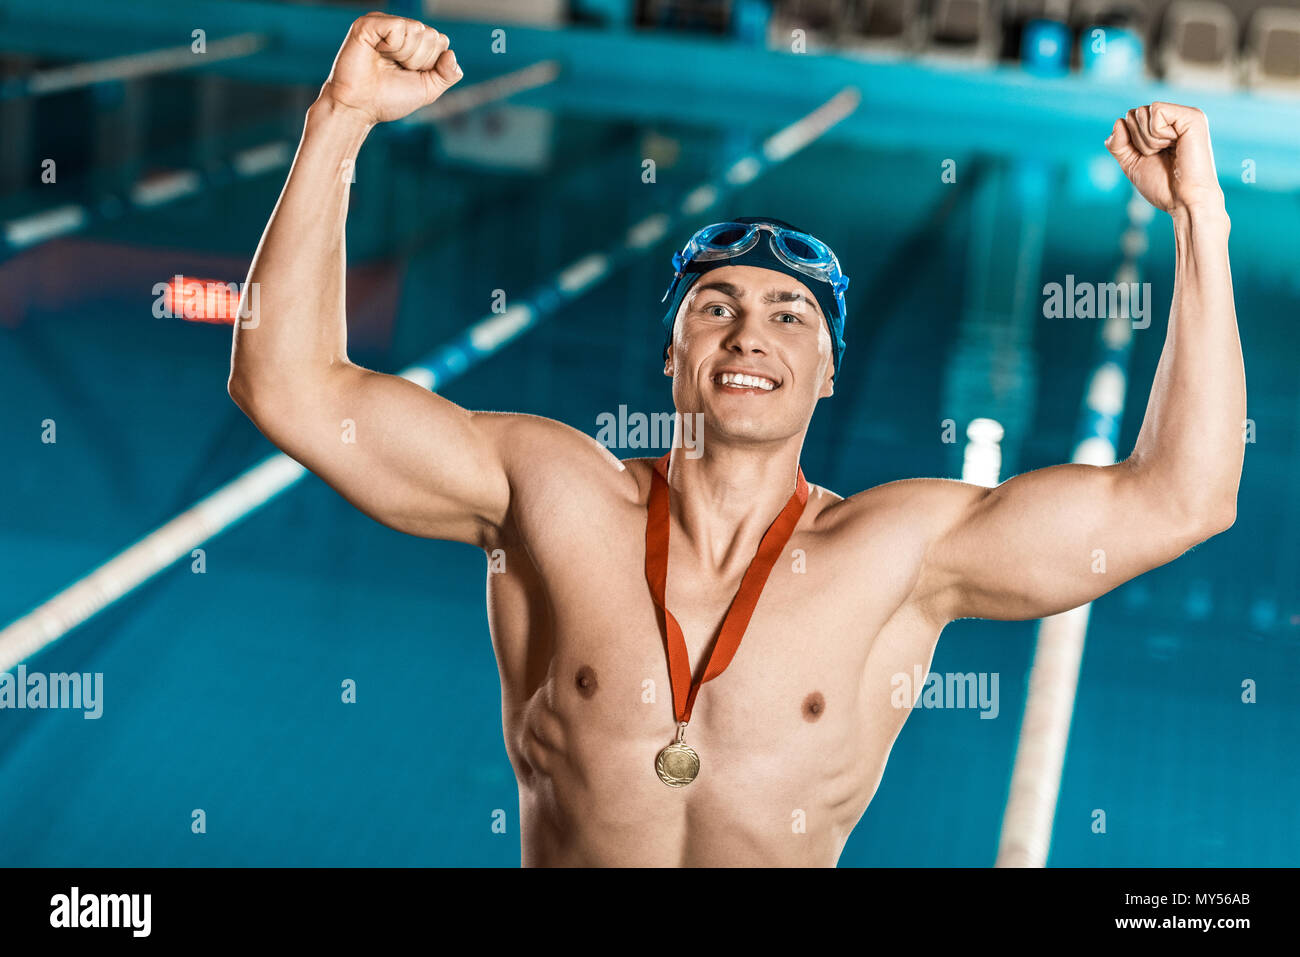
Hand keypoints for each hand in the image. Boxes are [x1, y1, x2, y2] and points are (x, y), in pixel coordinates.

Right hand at [318, 13, 462, 124]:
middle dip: (419, 60)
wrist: (360, 108)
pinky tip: (377, 53)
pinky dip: (392, 47)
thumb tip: (451, 53)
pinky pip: (398, 27)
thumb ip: (448, 74)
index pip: (441, 41)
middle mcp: (400, 29)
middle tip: (396, 69)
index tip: (410, 74)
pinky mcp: (368, 23)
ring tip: (385, 63)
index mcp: (414, 41)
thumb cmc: (389, 98)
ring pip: (417, 30)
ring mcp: (384, 24)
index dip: (430, 64)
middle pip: (432, 35)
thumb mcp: (428, 90)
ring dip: (405, 55)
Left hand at [1105, 102, 1224, 214]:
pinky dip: (1157, 133)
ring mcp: (1184, 115)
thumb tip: (1118, 122)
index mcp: (1162, 128)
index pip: (1128, 120)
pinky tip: (1174, 144)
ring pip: (1143, 111)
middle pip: (1133, 113)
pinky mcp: (1192, 116)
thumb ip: (1118, 144)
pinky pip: (1156, 110)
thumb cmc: (1162, 185)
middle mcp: (1174, 118)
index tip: (1149, 157)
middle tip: (1159, 155)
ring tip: (1167, 151)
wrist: (1183, 201)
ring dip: (1147, 140)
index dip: (1129, 142)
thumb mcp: (1131, 163)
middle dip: (1137, 140)